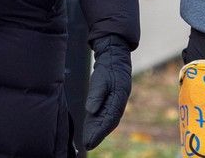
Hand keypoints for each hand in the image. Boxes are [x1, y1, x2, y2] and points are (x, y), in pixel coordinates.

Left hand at [84, 34, 132, 149]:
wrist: (114, 58)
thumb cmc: (108, 68)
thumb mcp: (101, 78)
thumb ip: (96, 94)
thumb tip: (90, 111)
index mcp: (119, 99)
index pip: (109, 119)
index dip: (99, 132)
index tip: (90, 141)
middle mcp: (118, 104)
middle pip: (106, 123)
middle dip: (97, 135)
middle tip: (86, 145)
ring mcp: (114, 102)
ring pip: (104, 120)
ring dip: (96, 131)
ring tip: (86, 142)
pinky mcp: (108, 100)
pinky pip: (102, 114)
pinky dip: (95, 123)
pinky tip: (88, 129)